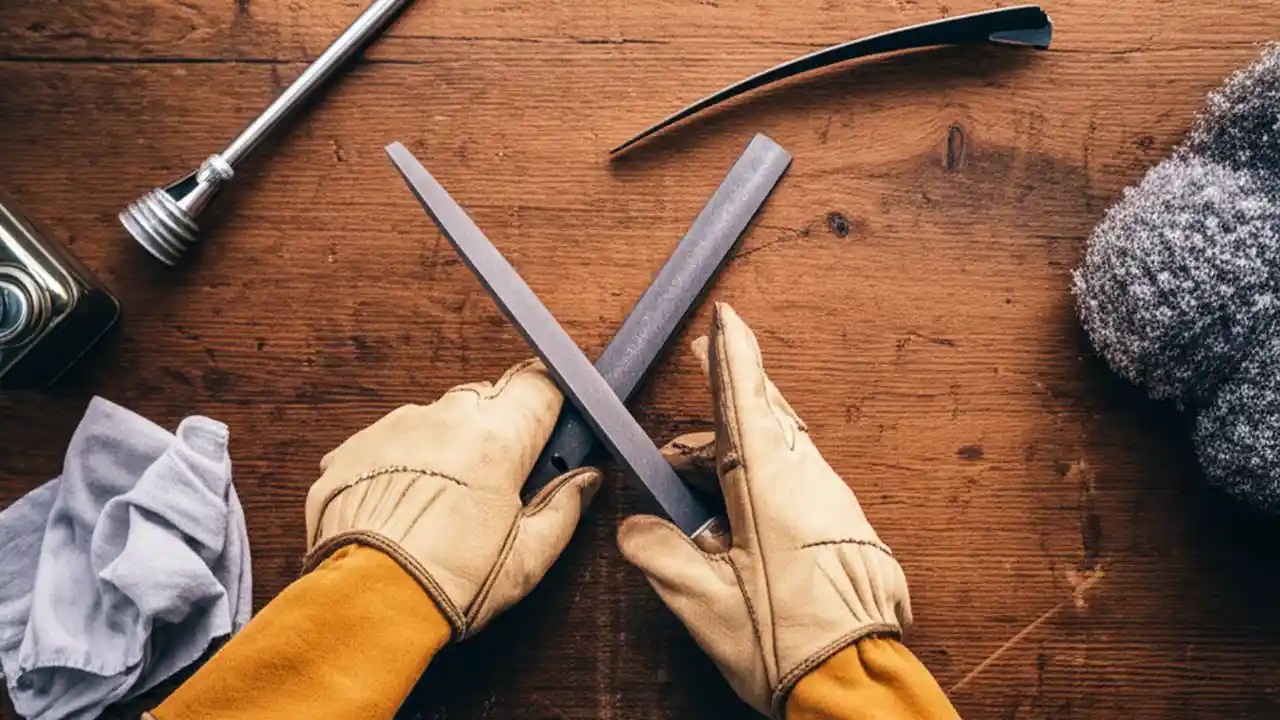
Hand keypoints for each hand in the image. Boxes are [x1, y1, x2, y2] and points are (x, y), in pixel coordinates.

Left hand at [304, 359, 600, 638]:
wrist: (366, 603)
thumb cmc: (448, 580)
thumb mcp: (528, 558)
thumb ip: (565, 508)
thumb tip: (584, 482)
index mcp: (497, 438)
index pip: (538, 385)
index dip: (550, 401)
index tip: (552, 423)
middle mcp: (445, 419)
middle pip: (487, 397)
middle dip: (500, 426)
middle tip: (502, 476)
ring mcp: (395, 429)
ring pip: (437, 417)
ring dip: (449, 444)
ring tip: (446, 499)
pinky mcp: (354, 449)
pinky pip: (391, 440)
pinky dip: (404, 462)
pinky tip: (405, 502)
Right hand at [619, 303, 911, 717]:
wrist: (856, 682)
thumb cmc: (787, 642)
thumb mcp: (703, 603)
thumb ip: (661, 555)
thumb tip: (637, 529)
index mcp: (771, 487)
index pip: (746, 402)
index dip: (733, 355)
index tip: (725, 317)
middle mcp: (809, 482)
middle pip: (764, 417)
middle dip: (727, 397)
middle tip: (700, 372)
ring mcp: (832, 501)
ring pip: (781, 448)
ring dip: (736, 448)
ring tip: (692, 467)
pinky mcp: (842, 524)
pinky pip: (798, 477)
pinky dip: (761, 474)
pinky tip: (735, 505)